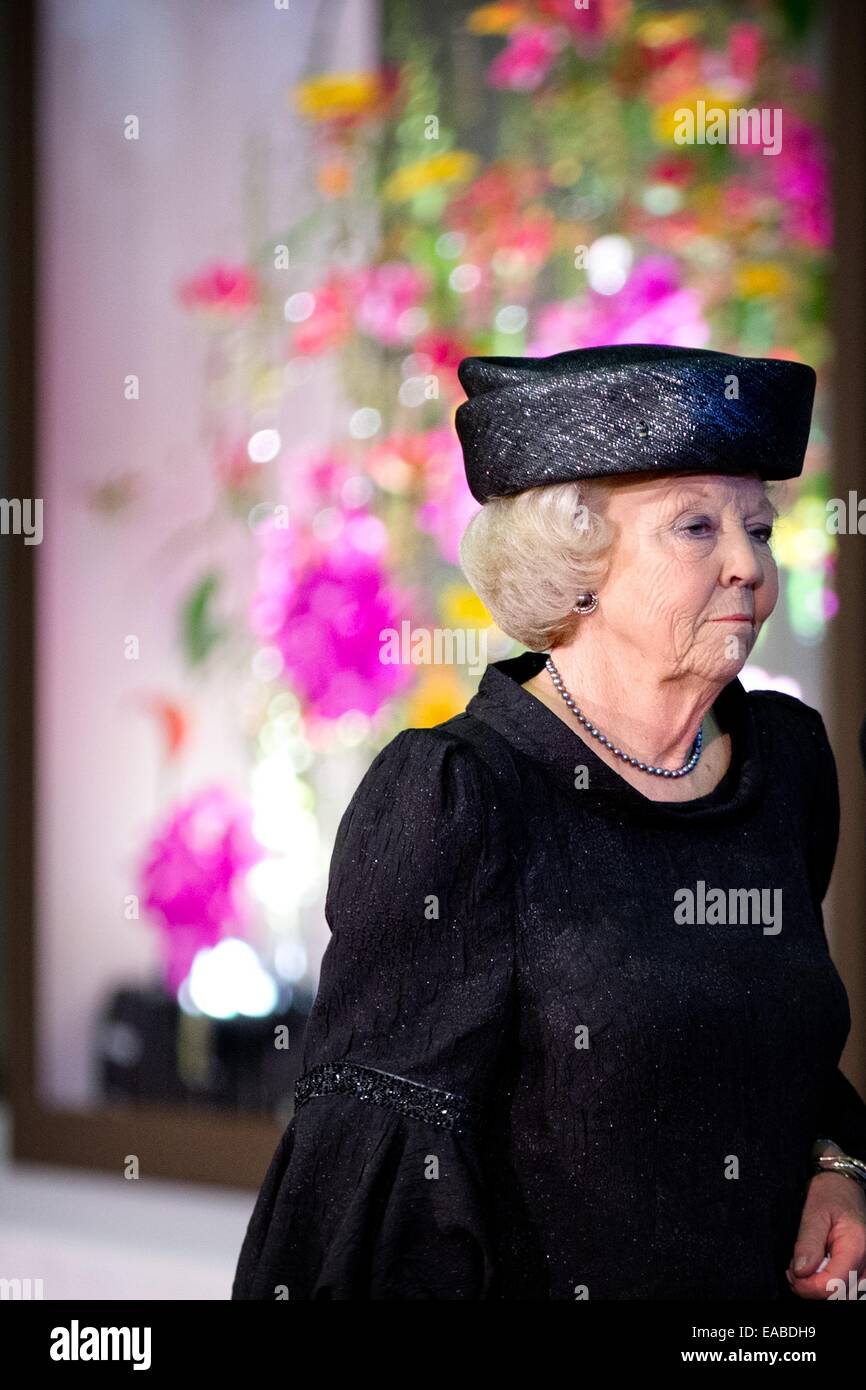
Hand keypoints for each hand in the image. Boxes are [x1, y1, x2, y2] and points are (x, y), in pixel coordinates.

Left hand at [786, 1165, 865, 1298]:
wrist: (845, 1187)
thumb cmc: (831, 1194)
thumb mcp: (814, 1212)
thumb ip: (808, 1242)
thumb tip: (801, 1272)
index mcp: (856, 1248)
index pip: (833, 1286)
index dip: (807, 1285)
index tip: (792, 1271)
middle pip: (837, 1294)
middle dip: (810, 1286)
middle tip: (795, 1266)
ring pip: (840, 1294)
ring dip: (817, 1285)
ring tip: (805, 1264)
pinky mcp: (860, 1271)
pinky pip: (843, 1287)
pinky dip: (826, 1282)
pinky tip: (815, 1268)